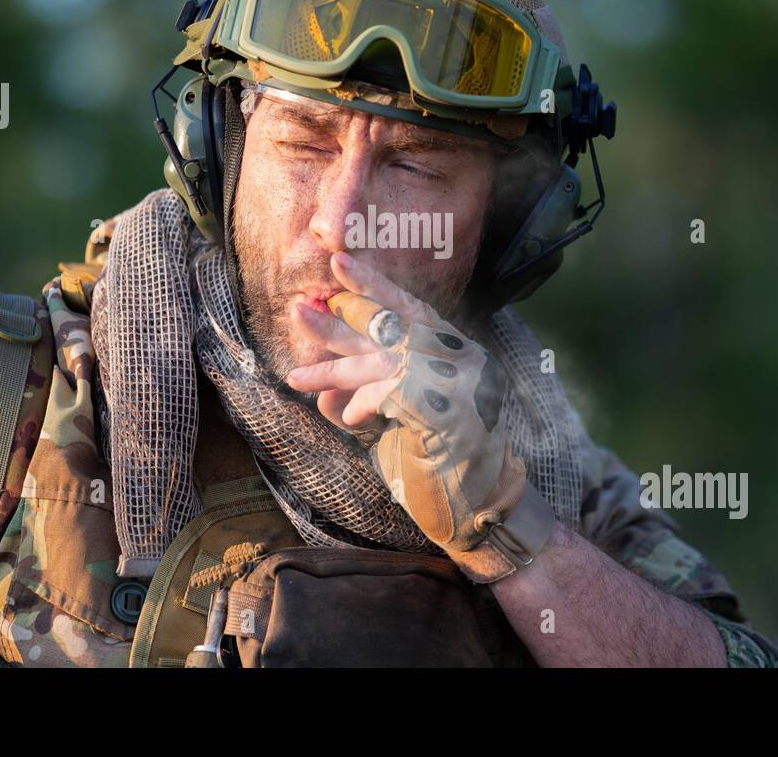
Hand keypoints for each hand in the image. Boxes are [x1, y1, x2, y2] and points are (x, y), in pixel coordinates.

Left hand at [285, 252, 555, 582]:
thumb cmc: (439, 464)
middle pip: (392, 328)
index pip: (412, 307)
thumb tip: (322, 390)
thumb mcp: (399, 420)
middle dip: (340, 321)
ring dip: (334, 369)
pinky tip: (352, 419)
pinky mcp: (447, 411)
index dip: (375, 285)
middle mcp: (462, 359)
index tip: (340, 264)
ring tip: (297, 373)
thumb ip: (368, 396)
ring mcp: (459, 384)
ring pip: (383, 362)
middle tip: (300, 310)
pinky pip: (388, 393)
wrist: (479, 513)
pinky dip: (362, 406)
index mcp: (455, 351)